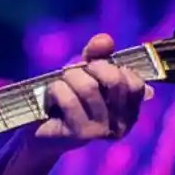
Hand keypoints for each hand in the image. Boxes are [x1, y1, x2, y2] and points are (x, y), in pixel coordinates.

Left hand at [25, 33, 149, 157]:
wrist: (40, 130)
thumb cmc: (68, 97)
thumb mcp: (85, 72)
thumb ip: (97, 54)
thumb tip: (105, 39)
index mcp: (130, 111)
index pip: (134, 81)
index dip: (111, 66)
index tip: (93, 69)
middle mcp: (122, 124)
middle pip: (114, 80)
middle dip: (89, 68)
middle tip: (73, 73)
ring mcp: (102, 131)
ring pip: (88, 87)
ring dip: (69, 78)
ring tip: (61, 84)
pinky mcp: (80, 134)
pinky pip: (69, 99)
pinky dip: (56, 90)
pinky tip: (52, 98)